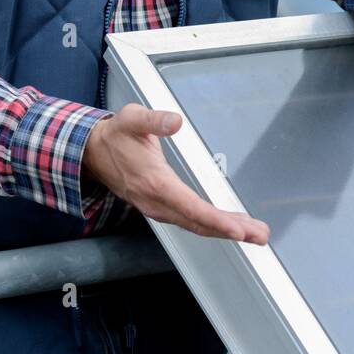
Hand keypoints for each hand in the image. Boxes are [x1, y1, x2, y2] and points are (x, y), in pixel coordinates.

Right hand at [82, 104, 269, 243]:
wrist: (93, 153)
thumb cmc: (116, 135)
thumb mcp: (131, 118)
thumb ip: (153, 119)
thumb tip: (175, 121)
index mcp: (154, 182)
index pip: (190, 207)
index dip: (216, 220)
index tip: (238, 228)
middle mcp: (157, 202)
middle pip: (198, 223)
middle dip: (231, 230)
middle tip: (260, 234)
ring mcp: (158, 208)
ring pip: (195, 225)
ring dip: (225, 231)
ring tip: (255, 233)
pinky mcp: (160, 208)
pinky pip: (190, 221)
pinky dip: (212, 226)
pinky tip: (230, 225)